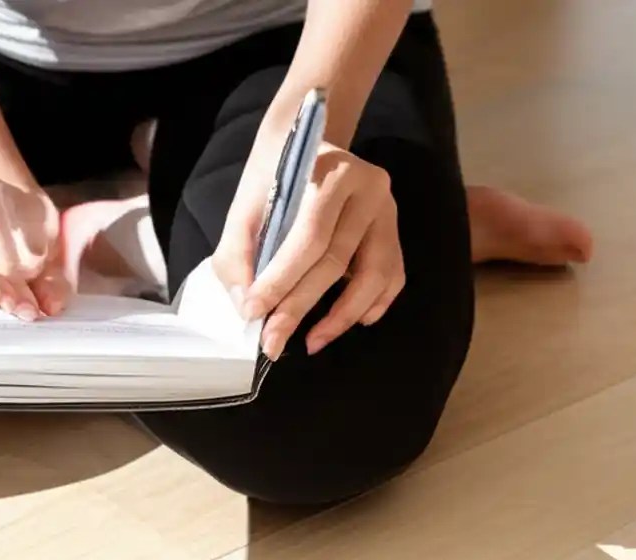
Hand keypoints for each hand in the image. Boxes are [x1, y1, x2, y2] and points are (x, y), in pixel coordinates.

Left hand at [213, 139, 404, 358]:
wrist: (305, 141)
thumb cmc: (274, 175)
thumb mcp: (247, 203)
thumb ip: (239, 252)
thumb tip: (246, 306)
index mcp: (332, 172)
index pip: (309, 236)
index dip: (281, 280)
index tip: (253, 313)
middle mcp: (369, 189)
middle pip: (337, 260)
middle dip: (300, 306)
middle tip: (273, 341)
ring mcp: (388, 211)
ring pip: (374, 275)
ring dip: (342, 316)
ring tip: (312, 342)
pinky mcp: (396, 232)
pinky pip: (393, 278)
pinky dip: (373, 305)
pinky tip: (350, 322)